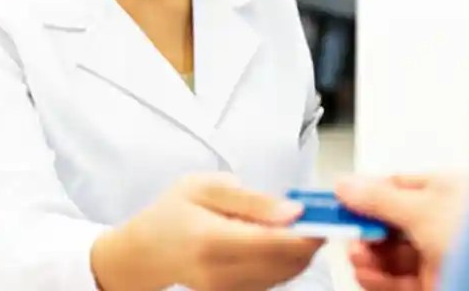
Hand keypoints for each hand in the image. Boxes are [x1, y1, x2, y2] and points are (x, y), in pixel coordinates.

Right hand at [91, 173, 323, 290]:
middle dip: (309, 241)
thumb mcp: (206, 187)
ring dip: (300, 253)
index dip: (306, 232)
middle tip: (316, 216)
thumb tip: (293, 211)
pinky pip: (272, 282)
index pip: (273, 243)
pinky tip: (279, 242)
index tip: (322, 214)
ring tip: (296, 225)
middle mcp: (220, 272)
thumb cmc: (174, 212)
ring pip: (284, 276)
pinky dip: (285, 263)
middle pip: (285, 264)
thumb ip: (252, 200)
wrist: (146, 251)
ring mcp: (226, 290)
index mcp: (211, 239)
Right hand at [336, 175, 468, 290]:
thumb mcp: (423, 209)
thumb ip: (379, 199)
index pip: (394, 186)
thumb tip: (346, 184)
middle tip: (345, 232)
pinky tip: (366, 274)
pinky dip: (377, 278)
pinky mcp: (434, 284)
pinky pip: (396, 280)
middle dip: (364, 229)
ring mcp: (438, 255)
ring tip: (357, 256)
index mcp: (445, 190)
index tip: (337, 201)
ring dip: (367, 256)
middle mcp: (441, 221)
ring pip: (390, 254)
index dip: (365, 193)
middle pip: (387, 223)